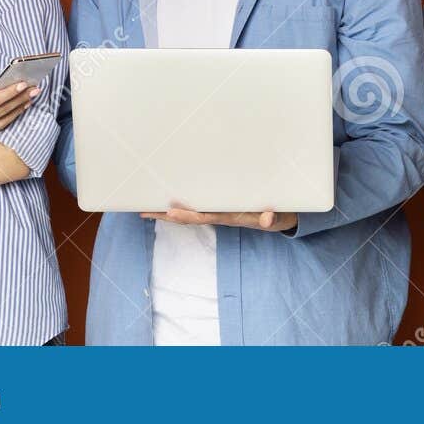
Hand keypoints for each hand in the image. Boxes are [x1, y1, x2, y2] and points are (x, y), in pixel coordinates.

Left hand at [141, 208, 297, 231]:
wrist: (279, 220)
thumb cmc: (277, 215)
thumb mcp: (278, 217)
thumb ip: (273, 217)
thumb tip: (268, 219)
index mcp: (231, 217)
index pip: (205, 216)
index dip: (187, 215)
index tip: (171, 211)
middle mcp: (220, 216)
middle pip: (189, 218)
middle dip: (167, 216)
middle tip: (144, 211)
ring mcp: (219, 213)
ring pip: (189, 214)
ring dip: (168, 213)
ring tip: (146, 209)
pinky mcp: (220, 209)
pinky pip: (197, 208)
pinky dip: (181, 207)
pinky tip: (167, 204)